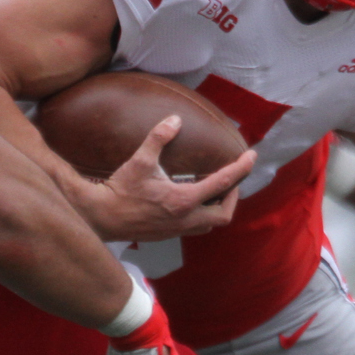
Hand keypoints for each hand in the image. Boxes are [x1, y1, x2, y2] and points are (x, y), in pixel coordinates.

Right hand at [77, 115, 253, 241]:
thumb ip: (158, 138)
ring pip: (210, 224)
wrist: (102, 217)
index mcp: (184, 200)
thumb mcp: (140, 160)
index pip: (223, 183)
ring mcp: (177, 229)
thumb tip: (174, 120)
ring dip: (218, 209)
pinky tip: (193, 203)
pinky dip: (203, 215)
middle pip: (224, 213)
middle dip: (233, 197)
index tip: (251, 156)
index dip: (241, 168)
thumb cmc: (121, 190)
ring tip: (215, 192)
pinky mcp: (168, 234)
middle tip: (231, 180)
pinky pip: (196, 228)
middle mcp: (186, 219)